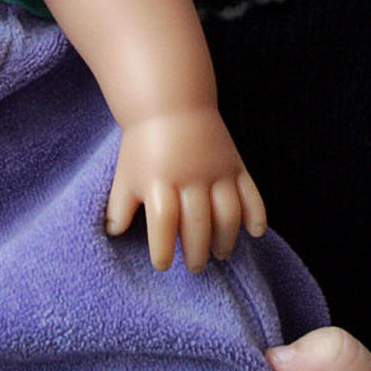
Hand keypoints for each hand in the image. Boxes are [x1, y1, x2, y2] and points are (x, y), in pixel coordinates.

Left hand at [106, 108, 266, 271]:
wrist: (172, 103)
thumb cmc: (143, 144)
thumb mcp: (125, 174)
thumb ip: (119, 206)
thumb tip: (113, 233)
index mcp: (159, 181)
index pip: (163, 222)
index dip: (163, 249)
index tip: (162, 265)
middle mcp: (190, 177)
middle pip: (198, 224)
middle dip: (197, 252)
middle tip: (195, 267)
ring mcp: (216, 170)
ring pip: (228, 214)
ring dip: (226, 239)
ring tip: (220, 254)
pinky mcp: (235, 164)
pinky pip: (251, 194)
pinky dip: (257, 215)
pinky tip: (255, 233)